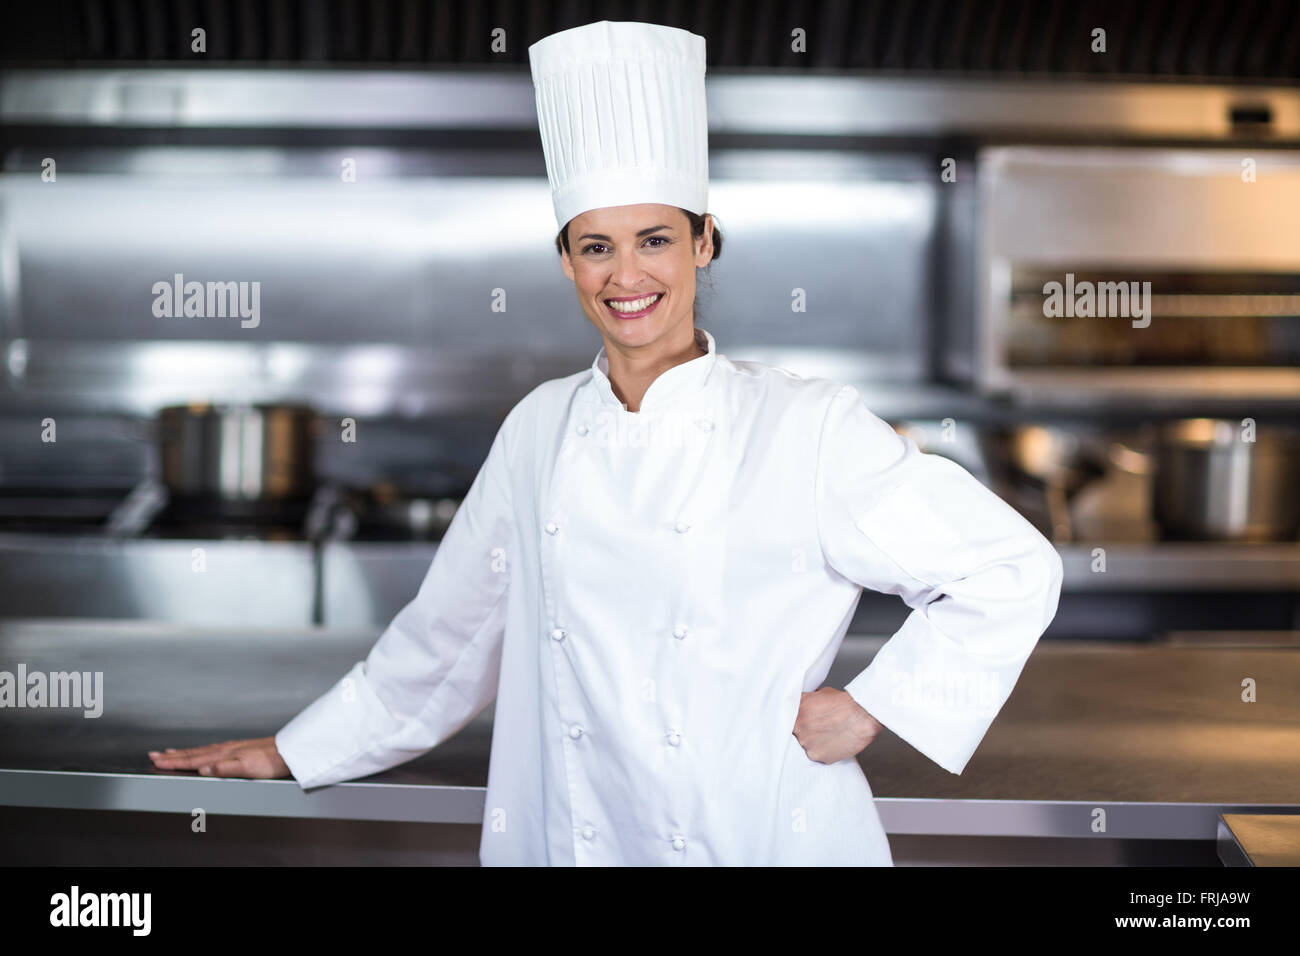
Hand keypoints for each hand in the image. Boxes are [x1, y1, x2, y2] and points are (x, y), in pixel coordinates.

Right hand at [148, 737, 290, 778]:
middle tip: (153, 755)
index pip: (193, 759)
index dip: (174, 761)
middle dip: (172, 756)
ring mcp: (230, 748)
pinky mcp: (237, 750)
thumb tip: (202, 769)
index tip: (156, 761)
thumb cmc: (270, 761)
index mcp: (223, 754)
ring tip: (169, 753)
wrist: (288, 752)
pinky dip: (199, 752)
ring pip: (200, 751)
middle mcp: (224, 749)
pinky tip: (200, 753)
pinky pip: (211, 750)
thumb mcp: (246, 767)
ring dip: (183, 753)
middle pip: (193, 753)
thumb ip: (224, 768)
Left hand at [792, 688, 882, 763]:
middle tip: (818, 727)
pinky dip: (823, 750)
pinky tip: (833, 742)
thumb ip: (807, 701)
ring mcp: (806, 743)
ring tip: (829, 734)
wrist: (862, 716)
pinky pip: (816, 754)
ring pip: (805, 744)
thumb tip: (804, 705)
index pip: (787, 716)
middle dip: (805, 730)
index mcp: (796, 710)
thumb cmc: (845, 704)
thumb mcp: (821, 693)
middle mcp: (798, 727)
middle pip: (795, 732)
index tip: (802, 721)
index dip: (795, 719)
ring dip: (814, 741)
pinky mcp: (817, 756)